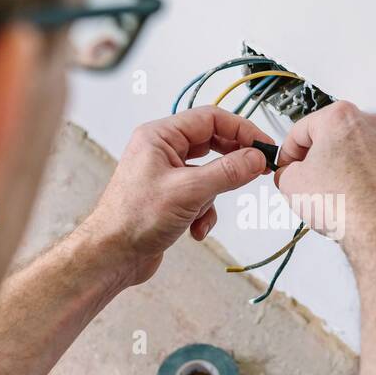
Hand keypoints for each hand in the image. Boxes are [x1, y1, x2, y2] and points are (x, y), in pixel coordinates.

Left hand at [85, 107, 274, 284]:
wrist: (112, 256)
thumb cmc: (133, 219)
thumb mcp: (189, 191)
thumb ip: (228, 172)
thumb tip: (256, 158)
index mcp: (159, 136)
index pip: (210, 119)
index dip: (241, 130)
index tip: (263, 146)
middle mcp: (162, 151)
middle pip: (211, 144)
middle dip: (232, 163)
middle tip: (256, 170)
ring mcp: (166, 174)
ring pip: (209, 174)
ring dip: (213, 197)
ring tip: (204, 211)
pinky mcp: (170, 197)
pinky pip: (200, 196)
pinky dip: (204, 213)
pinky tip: (195, 228)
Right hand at [274, 101, 375, 252]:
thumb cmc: (345, 203)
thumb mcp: (291, 184)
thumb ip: (285, 172)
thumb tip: (289, 175)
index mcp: (341, 118)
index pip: (302, 129)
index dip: (288, 151)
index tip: (287, 165)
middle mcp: (371, 126)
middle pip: (333, 137)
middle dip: (318, 157)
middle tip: (307, 179)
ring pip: (358, 152)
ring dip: (343, 167)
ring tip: (332, 193)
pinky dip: (366, 180)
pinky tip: (355, 199)